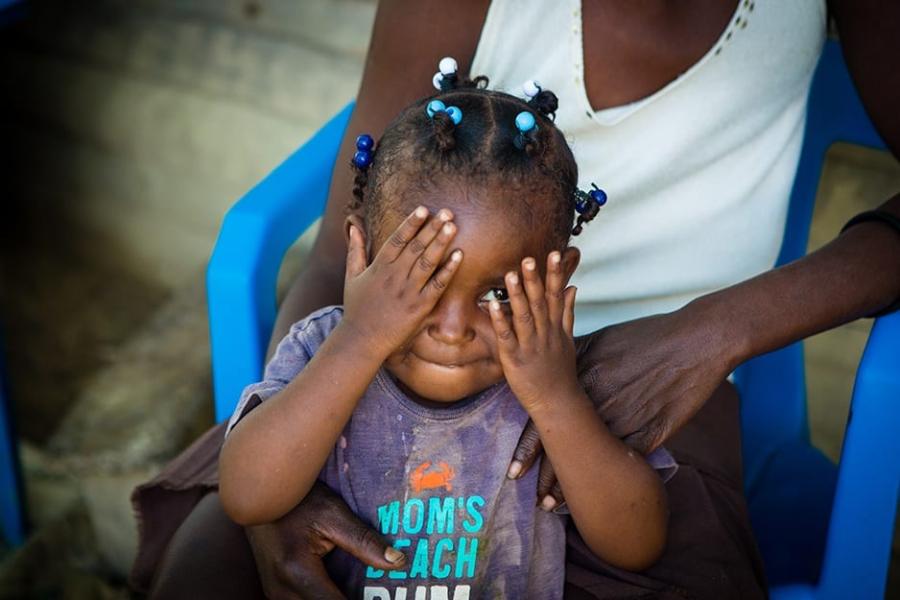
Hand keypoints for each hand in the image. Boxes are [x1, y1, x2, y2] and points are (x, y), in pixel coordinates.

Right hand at [246, 481, 405, 599]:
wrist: (258, 494)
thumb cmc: (297, 499)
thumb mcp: (333, 513)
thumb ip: (364, 541)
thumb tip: (397, 561)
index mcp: (297, 572)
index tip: (383, 598)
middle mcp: (281, 590)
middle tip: (375, 593)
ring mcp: (275, 594)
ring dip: (336, 599)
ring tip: (361, 590)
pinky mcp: (275, 592)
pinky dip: (324, 598)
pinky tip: (341, 589)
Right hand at [342, 206, 461, 358]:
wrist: (362, 339)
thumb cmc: (357, 308)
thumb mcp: (352, 276)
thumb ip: (355, 250)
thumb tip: (353, 226)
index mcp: (379, 267)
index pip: (398, 239)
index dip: (411, 223)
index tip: (423, 209)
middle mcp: (395, 276)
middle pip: (416, 246)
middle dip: (432, 227)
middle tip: (447, 212)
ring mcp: (408, 291)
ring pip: (428, 261)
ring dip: (441, 242)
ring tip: (452, 226)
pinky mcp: (420, 307)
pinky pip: (437, 285)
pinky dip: (448, 270)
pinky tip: (459, 255)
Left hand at [488, 252, 578, 411]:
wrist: (558, 402)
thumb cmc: (560, 370)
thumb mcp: (568, 339)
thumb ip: (567, 312)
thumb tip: (573, 287)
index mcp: (556, 327)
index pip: (557, 295)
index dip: (555, 274)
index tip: (554, 253)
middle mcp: (545, 333)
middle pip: (540, 302)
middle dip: (534, 279)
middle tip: (528, 258)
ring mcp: (530, 346)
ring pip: (524, 316)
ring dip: (517, 295)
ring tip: (510, 274)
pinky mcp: (515, 359)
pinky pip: (507, 337)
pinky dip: (500, 321)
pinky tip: (492, 305)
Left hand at [507, 300, 734, 507]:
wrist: (692, 340)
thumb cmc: (644, 337)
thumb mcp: (599, 340)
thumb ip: (571, 357)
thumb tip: (547, 365)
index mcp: (582, 383)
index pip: (545, 422)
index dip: (528, 449)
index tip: (514, 469)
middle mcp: (598, 405)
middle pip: (564, 448)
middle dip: (545, 476)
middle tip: (528, 496)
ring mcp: (625, 420)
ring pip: (592, 462)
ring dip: (572, 488)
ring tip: (551, 507)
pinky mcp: (652, 432)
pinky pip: (627, 465)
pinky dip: (612, 483)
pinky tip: (599, 500)